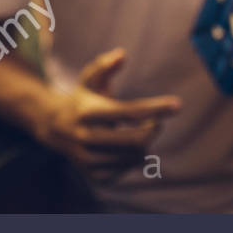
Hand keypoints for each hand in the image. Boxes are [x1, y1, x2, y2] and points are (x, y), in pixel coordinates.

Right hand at [29, 48, 181, 183]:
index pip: (128, 112)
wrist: (54, 128)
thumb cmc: (81, 100)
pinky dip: (132, 158)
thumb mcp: (89, 79)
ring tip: (135, 133)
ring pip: (135, 158)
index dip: (155, 108)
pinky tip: (122, 148)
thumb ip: (104, 66)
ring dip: (143, 144)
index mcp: (87, 112)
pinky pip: (128, 170)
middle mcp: (85, 138)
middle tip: (155, 121)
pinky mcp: (94, 176)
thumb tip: (122, 55)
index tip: (178, 105)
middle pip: (137, 141)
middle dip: (153, 129)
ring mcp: (88, 160)